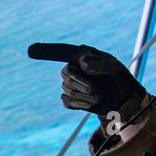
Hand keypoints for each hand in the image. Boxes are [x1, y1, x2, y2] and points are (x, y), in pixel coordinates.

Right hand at [30, 43, 145, 118]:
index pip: (61, 51)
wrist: (124, 100)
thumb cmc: (120, 79)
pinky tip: (92, 102)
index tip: (30, 50)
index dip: (46, 51)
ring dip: (86, 96)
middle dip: (82, 83)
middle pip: (66, 74)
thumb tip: (83, 63)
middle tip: (98, 90)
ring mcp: (70, 84)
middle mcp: (72, 67)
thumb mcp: (115, 68)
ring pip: (68, 90)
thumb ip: (101, 63)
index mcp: (82, 54)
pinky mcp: (70, 99)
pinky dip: (82, 104)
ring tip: (100, 96)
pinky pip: (68, 102)